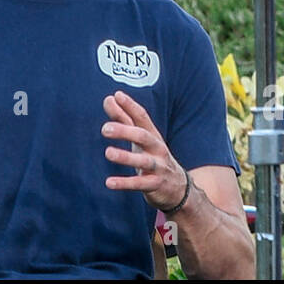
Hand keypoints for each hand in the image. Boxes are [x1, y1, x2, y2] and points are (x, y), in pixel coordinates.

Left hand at [102, 90, 188, 212]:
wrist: (178, 188)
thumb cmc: (153, 156)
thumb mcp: (141, 138)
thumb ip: (124, 119)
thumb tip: (109, 98)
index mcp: (153, 135)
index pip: (142, 117)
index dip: (131, 106)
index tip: (117, 96)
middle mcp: (157, 148)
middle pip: (143, 136)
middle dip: (125, 131)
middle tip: (105, 128)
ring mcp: (158, 167)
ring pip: (143, 161)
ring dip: (125, 157)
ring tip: (108, 152)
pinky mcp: (155, 185)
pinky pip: (139, 184)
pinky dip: (124, 183)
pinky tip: (109, 182)